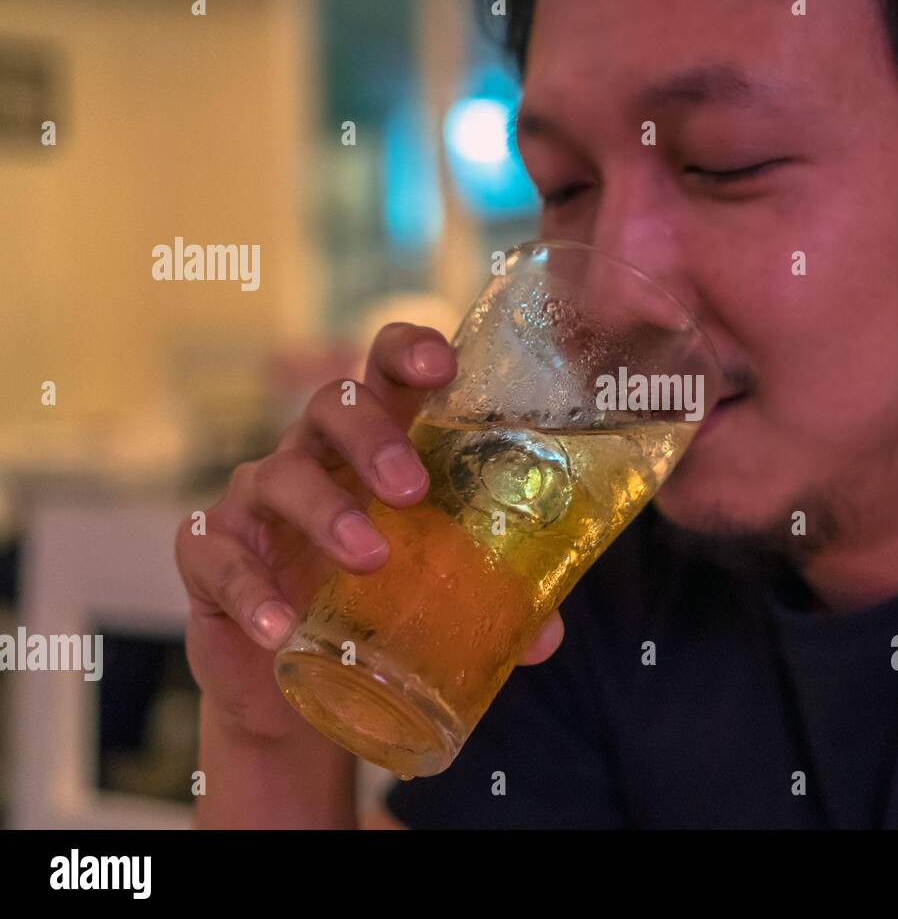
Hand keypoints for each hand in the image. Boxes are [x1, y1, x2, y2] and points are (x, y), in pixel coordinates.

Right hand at [176, 323, 565, 740]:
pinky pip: (218, 555)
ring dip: (326, 512)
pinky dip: (250, 589)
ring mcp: (256, 502)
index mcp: (377, 446)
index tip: (442, 367)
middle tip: (412, 490)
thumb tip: (545, 633)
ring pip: (280, 475)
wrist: (294, 689)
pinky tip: (281, 626)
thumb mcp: (435, 597)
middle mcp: (315, 457)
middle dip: (374, 437)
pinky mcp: (210, 554)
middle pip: (333, 405)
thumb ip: (490, 600)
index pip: (386, 370)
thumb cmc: (376, 610)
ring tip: (369, 559)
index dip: (408, 351)